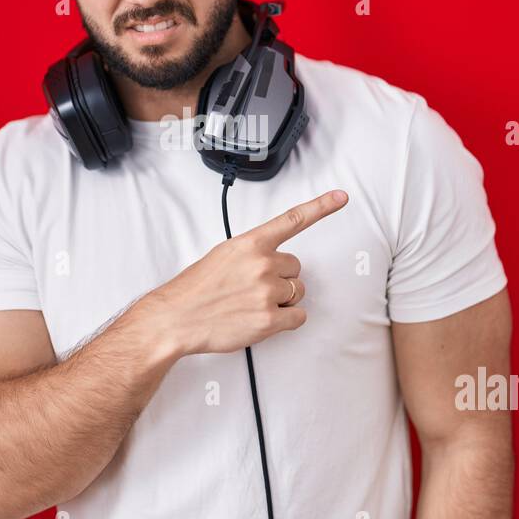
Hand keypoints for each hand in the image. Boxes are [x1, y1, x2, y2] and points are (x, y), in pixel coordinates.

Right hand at [138, 189, 349, 356]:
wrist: (177, 317)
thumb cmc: (196, 289)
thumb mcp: (223, 256)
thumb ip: (251, 253)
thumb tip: (270, 261)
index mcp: (250, 243)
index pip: (293, 220)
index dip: (321, 207)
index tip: (341, 197)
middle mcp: (262, 264)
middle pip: (296, 267)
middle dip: (281, 277)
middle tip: (254, 287)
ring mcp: (267, 291)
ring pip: (297, 291)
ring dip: (281, 299)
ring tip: (252, 304)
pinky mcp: (270, 319)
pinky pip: (298, 316)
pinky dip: (285, 320)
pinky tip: (262, 319)